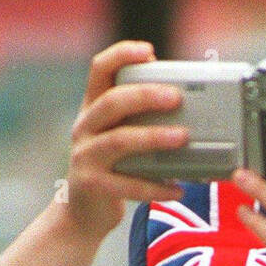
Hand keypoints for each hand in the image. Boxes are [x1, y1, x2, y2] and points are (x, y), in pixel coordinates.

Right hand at [61, 40, 189, 240]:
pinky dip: (156, 187)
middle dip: (145, 96)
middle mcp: (85, 128)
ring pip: (120, 141)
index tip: (149, 52)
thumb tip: (184, 108)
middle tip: (176, 97)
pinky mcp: (94, 185)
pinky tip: (178, 189)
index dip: (122, 55)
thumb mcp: (117, 138)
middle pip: (112, 103)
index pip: (99, 70)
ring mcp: (86, 157)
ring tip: (183, 137)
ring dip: (154, 137)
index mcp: (92, 109)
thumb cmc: (110, 170)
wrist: (82, 214)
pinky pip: (129, 184)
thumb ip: (138, 121)